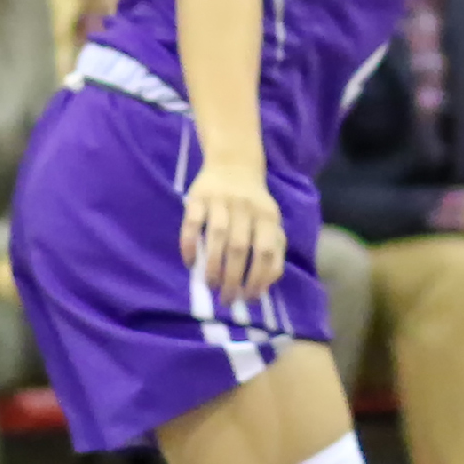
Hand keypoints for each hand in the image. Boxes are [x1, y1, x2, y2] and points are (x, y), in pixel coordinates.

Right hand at [180, 160, 284, 305]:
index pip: (266, 251)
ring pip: (217, 237)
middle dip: (234, 278)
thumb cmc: (254, 202)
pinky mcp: (197, 197)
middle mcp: (245, 208)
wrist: (234, 164)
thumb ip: (274, 247)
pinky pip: (192, 223)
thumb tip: (268, 284)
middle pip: (240, 248)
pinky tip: (189, 263)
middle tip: (227, 299)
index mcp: (267, 216)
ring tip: (210, 286)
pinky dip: (189, 244)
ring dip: (213, 265)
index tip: (250, 298)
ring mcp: (220, 201)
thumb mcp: (270, 220)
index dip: (259, 277)